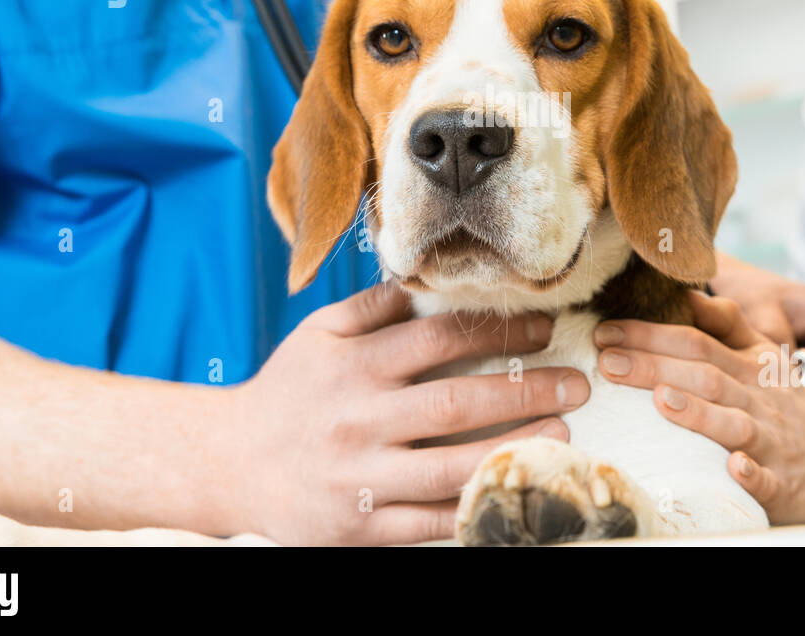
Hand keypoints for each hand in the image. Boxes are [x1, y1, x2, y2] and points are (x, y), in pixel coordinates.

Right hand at [226, 282, 587, 544]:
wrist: (227, 464)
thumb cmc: (287, 391)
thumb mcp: (319, 335)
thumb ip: (375, 308)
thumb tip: (433, 277)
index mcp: (353, 367)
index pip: (438, 340)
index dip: (498, 331)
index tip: (546, 326)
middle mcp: (358, 421)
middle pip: (455, 403)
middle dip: (525, 391)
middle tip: (577, 384)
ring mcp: (359, 478)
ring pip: (449, 468)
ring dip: (513, 449)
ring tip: (562, 435)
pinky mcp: (359, 527)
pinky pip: (427, 522)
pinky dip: (473, 507)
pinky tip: (514, 488)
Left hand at [595, 290, 804, 523]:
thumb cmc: (782, 398)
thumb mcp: (761, 354)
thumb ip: (725, 323)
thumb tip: (686, 292)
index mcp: (745, 366)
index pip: (693, 343)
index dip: (649, 336)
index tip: (604, 332)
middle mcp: (755, 400)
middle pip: (704, 378)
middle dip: (655, 369)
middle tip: (608, 363)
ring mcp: (769, 442)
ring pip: (734, 425)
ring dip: (700, 414)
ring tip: (663, 402)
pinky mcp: (781, 484)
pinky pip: (768, 480)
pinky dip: (752, 473)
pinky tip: (733, 467)